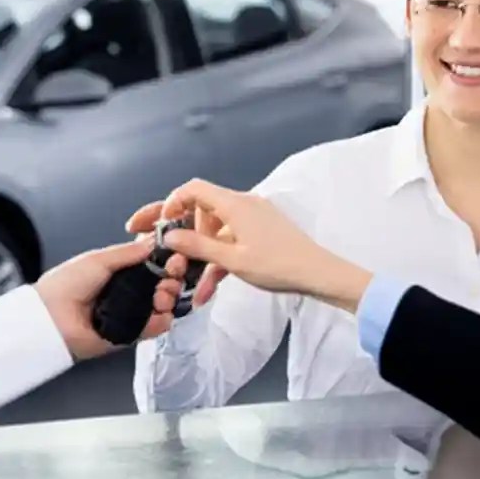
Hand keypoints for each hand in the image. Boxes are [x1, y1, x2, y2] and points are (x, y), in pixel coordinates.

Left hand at [34, 240, 183, 360]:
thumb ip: (129, 252)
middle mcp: (126, 292)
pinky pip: (153, 329)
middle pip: (162, 285)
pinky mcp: (129, 334)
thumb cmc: (66, 285)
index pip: (152, 265)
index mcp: (118, 271)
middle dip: (172, 280)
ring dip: (168, 299)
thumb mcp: (99, 259)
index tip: (175, 257)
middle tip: (171, 277)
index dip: (167, 261)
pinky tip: (159, 314)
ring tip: (160, 297)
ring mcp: (129, 314)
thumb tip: (153, 242)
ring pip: (162, 306)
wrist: (51, 318)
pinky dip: (161, 321)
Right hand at [126, 179, 372, 312]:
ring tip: (189, 280)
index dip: (172, 203)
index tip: (160, 225)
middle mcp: (242, 205)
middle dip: (183, 232)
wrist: (318, 274)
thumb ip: (197, 247)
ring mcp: (253, 218)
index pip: (193, 189)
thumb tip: (169, 237)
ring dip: (201, 253)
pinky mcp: (260, 233)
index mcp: (235, 204)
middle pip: (202, 209)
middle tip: (166, 251)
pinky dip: (219, 260)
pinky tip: (208, 289)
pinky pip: (231, 241)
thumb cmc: (277, 265)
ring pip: (215, 230)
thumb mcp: (232, 260)